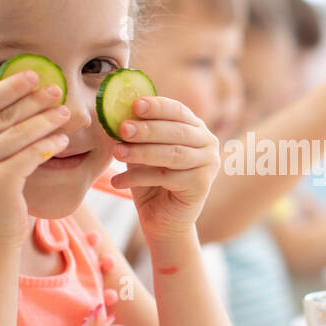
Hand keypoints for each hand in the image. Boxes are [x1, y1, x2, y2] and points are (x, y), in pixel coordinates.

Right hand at [0, 70, 69, 247]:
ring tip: (65, 113)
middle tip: (57, 89)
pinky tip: (64, 139)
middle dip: (33, 100)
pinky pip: (30, 155)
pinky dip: (49, 144)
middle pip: (2, 116)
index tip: (33, 74)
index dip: (9, 86)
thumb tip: (21, 96)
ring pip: (18, 134)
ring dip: (46, 120)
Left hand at [109, 96, 220, 244]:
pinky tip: (118, 181)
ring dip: (141, 152)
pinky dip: (139, 178)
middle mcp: (208, 143)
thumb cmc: (151, 182)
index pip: (177, 110)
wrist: (163, 221)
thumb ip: (137, 134)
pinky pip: (167, 177)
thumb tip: (116, 112)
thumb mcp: (142, 152)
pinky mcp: (202, 184)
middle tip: (122, 129)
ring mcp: (209, 164)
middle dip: (147, 129)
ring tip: (116, 153)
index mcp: (195, 127)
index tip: (134, 104)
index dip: (157, 106)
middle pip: (176, 131)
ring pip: (172, 154)